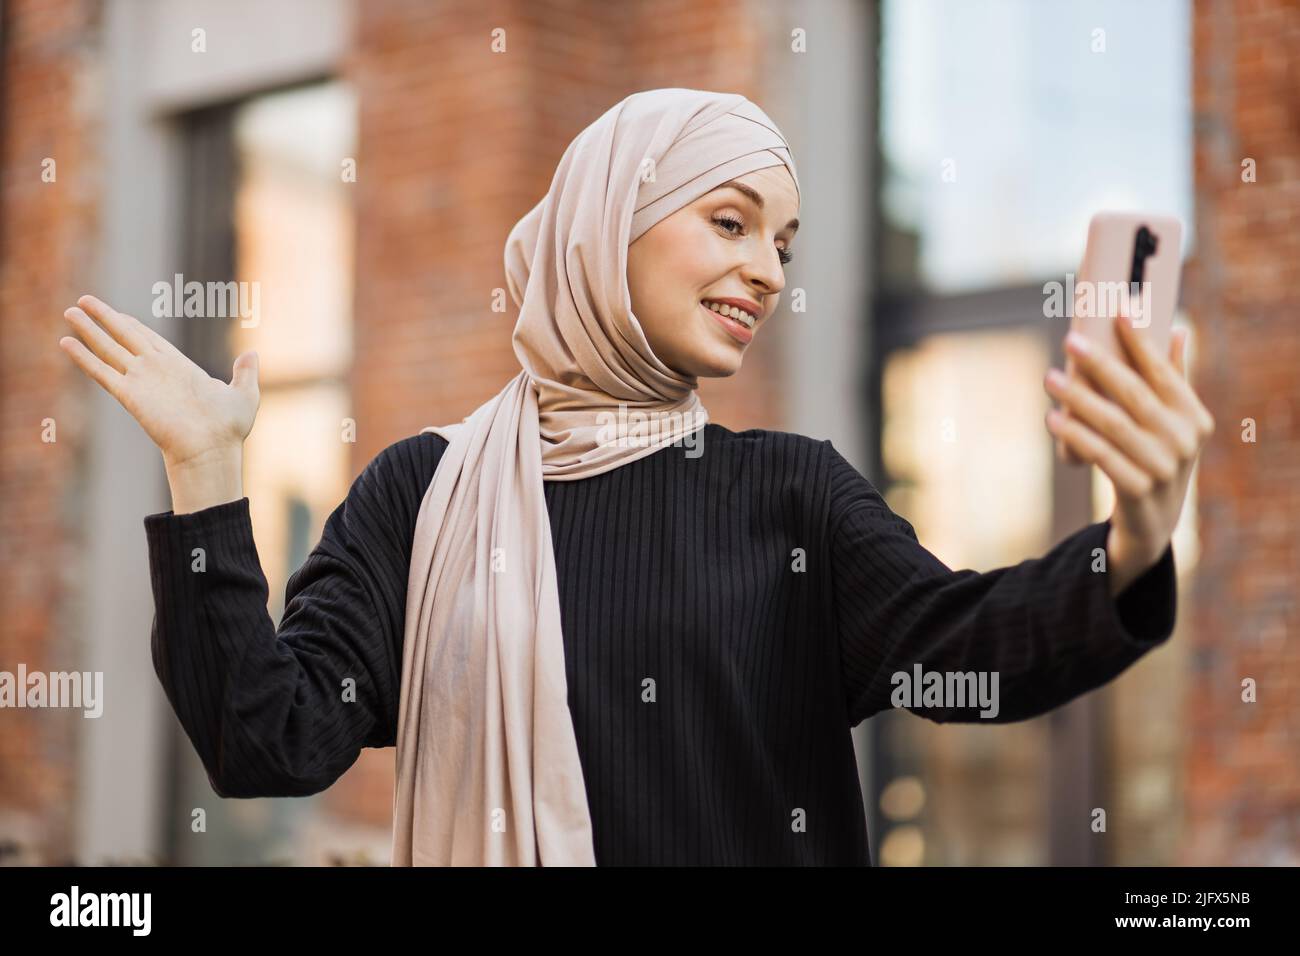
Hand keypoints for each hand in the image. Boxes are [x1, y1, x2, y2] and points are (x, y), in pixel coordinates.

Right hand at [58, 294, 260, 467]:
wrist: (213, 449)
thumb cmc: (229, 428)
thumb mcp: (244, 394)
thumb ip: (245, 372)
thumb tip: (252, 353)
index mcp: (180, 367)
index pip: (150, 339)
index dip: (132, 325)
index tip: (117, 313)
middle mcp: (157, 371)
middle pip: (124, 337)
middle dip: (104, 318)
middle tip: (83, 301)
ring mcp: (141, 381)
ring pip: (109, 348)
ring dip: (88, 330)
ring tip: (69, 311)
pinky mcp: (130, 394)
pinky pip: (102, 371)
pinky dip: (84, 357)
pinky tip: (66, 342)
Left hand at [1043, 312, 1214, 590]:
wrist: (1152, 523)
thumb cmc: (1157, 458)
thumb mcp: (1172, 424)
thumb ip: (1174, 380)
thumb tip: (1177, 330)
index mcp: (1194, 417)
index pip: (1163, 372)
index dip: (1139, 341)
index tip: (1117, 309)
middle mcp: (1184, 440)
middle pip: (1134, 394)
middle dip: (1100, 365)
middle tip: (1070, 340)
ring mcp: (1163, 468)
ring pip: (1113, 425)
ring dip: (1079, 398)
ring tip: (1049, 378)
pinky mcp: (1138, 491)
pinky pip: (1101, 456)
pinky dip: (1076, 436)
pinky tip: (1053, 418)